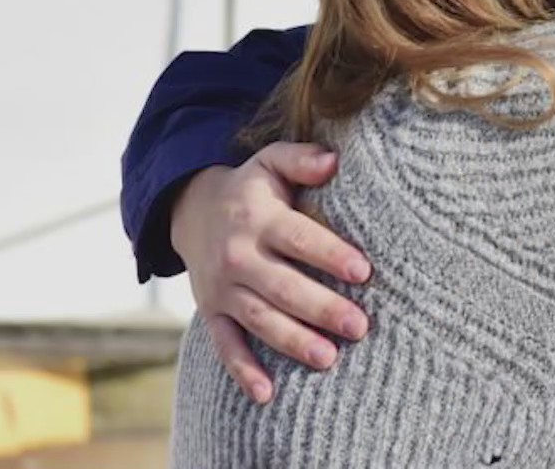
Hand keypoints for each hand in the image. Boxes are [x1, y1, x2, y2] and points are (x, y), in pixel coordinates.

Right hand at [169, 142, 372, 403]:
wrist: (190, 210)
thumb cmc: (251, 188)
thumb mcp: (271, 162)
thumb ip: (302, 159)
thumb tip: (335, 161)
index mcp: (258, 219)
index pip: (299, 239)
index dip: (330, 254)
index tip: (364, 271)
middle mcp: (238, 256)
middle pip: (282, 287)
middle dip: (321, 308)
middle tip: (360, 327)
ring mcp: (222, 288)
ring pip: (259, 320)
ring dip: (292, 342)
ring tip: (329, 359)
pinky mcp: (212, 312)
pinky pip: (225, 345)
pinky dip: (242, 371)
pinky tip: (267, 395)